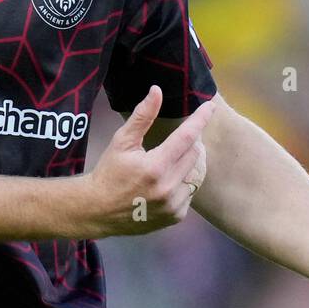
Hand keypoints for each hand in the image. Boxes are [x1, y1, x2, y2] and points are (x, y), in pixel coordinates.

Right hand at [81, 86, 213, 237]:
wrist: (98, 211)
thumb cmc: (109, 172)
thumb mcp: (121, 141)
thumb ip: (142, 116)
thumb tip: (156, 91)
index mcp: (155, 166)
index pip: (186, 137)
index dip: (200, 119)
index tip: (210, 107)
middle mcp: (168, 187)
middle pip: (194, 154)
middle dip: (188, 143)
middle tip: (175, 141)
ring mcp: (173, 205)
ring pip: (195, 174)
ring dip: (186, 164)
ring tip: (167, 163)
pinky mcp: (175, 216)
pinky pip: (190, 193)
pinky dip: (182, 184)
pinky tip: (165, 184)